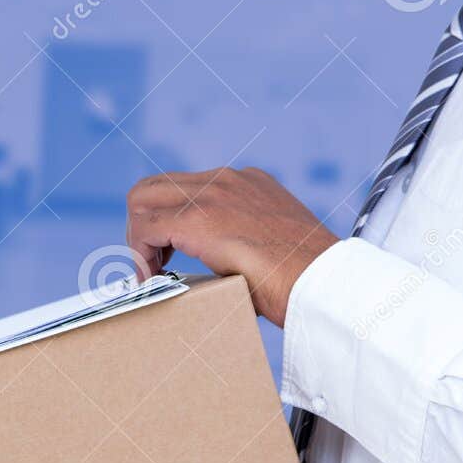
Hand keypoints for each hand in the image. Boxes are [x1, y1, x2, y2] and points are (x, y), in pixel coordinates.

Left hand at [126, 168, 338, 327]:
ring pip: (142, 199)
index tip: (168, 257)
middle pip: (154, 186)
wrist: (323, 283)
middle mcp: (226, 180)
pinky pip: (146, 227)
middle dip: (143, 227)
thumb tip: (219, 269)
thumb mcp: (270, 246)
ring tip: (152, 273)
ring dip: (138, 238)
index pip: (183, 188)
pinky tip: (152, 279)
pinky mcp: (199, 219)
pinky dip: (139, 254)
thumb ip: (242, 243)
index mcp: (245, 184)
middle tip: (153, 265)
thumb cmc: (303, 279)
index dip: (165, 223)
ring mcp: (212, 194)